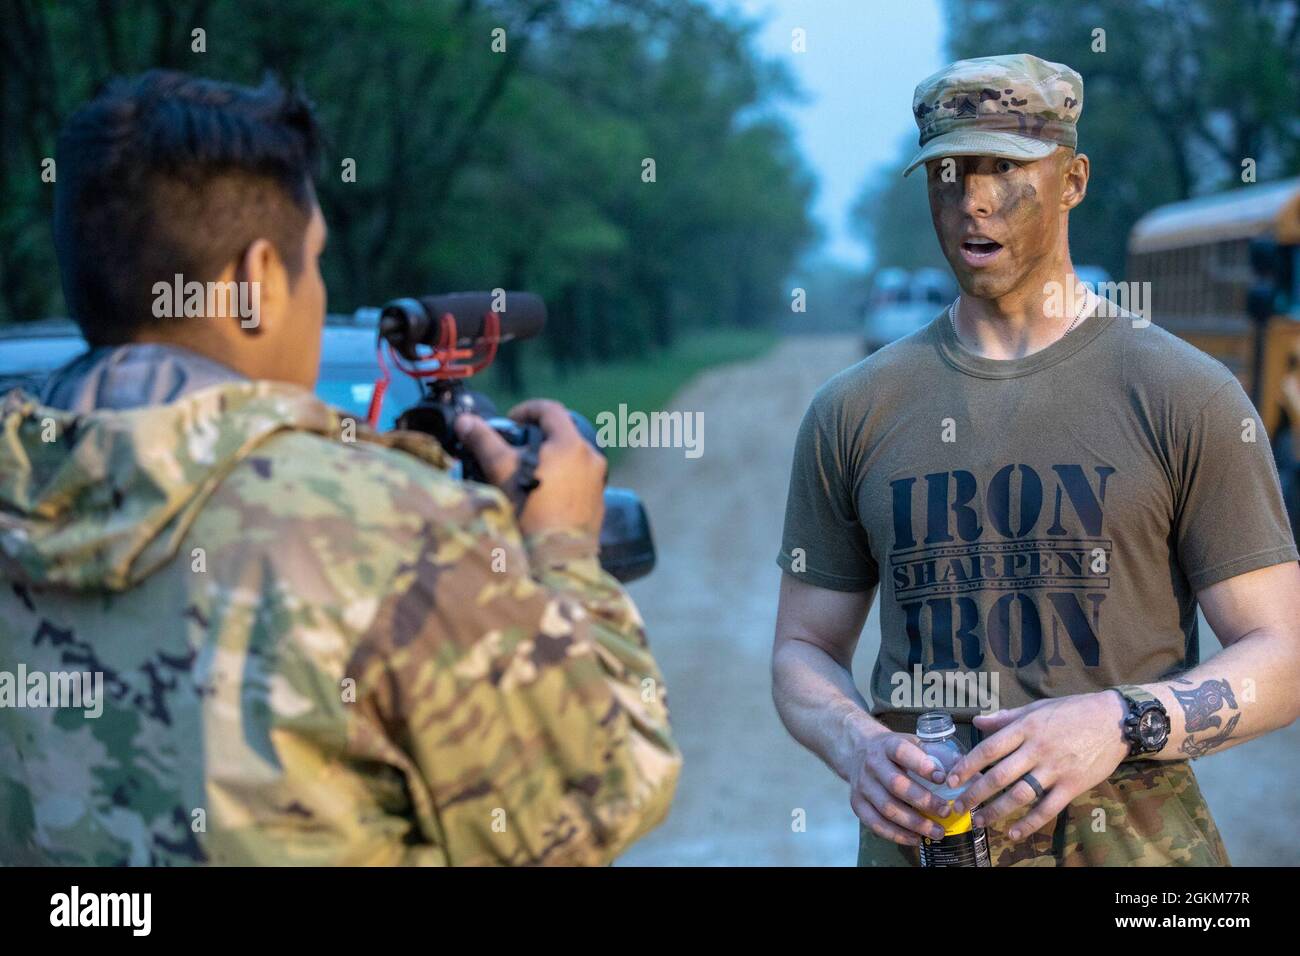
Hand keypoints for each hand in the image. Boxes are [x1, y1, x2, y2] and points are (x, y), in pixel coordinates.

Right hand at [453, 398, 605, 536]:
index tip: (509, 423)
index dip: (526, 410)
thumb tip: (465, 420)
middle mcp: (592, 458)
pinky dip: (562, 478)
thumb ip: (484, 442)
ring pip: (572, 458)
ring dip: (550, 458)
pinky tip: (543, 496)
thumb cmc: (530, 511)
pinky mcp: (599, 503)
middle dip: (538, 436)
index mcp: (572, 444)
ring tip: (526, 475)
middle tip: (515, 449)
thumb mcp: (502, 472)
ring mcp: (599, 482)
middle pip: (563, 433)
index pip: (550, 410)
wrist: (557, 560)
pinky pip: (579, 480)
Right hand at [848, 725, 956, 845]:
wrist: (857, 750)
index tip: (942, 778)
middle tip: (946, 811)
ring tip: (937, 832)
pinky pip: (875, 823)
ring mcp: (863, 785)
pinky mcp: (857, 803)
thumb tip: (975, 774)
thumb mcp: (915, 744)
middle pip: (896, 785)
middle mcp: (872, 764)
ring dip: (914, 823)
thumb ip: (942, 757)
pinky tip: (915, 838)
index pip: (902, 753)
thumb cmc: (894, 751)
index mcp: (888, 745)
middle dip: (924, 801)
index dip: (922, 766)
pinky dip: (896, 834)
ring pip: (887, 808)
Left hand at [946, 692, 1129, 839]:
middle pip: (999, 775)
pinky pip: (1047, 809)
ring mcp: (1055, 768)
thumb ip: (1006, 717)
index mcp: (1025, 727)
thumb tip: (977, 720)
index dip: (966, 765)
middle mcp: (1037, 749)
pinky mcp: (1073, 785)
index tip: (950, 779)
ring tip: (980, 821)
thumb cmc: (1073, 710)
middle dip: (975, 794)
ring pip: (1020, 795)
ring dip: (996, 811)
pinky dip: (1029, 823)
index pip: (988, 748)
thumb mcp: (1037, 707)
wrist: (1115, 719)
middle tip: (957, 807)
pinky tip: (1013, 833)